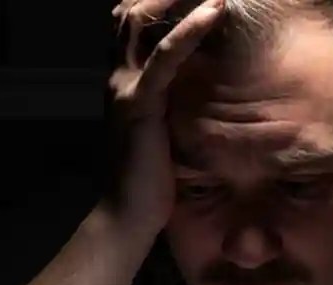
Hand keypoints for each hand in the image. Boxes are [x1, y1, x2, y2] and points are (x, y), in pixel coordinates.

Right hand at [104, 0, 224, 239]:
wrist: (127, 215)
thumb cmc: (150, 180)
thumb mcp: (162, 130)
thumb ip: (171, 104)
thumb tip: (200, 90)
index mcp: (123, 82)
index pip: (131, 25)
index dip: (155, 2)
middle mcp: (118, 78)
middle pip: (131, 12)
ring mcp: (125, 89)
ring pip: (140, 22)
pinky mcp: (140, 105)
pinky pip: (163, 57)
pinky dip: (189, 31)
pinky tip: (214, 12)